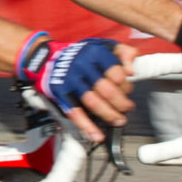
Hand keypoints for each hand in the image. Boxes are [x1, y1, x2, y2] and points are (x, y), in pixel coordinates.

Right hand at [16, 33, 133, 141]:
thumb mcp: (105, 46)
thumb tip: (131, 71)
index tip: (128, 92)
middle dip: (121, 104)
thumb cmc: (83, 55)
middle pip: (107, 91)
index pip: (117, 75)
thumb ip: (124, 53)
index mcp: (95, 52)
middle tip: (127, 109)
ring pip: (93, 103)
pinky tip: (97, 135)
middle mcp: (82, 65)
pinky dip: (87, 126)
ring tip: (118, 121)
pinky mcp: (61, 93)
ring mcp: (70, 80)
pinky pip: (75, 112)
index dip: (127, 87)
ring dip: (109, 115)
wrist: (50, 58)